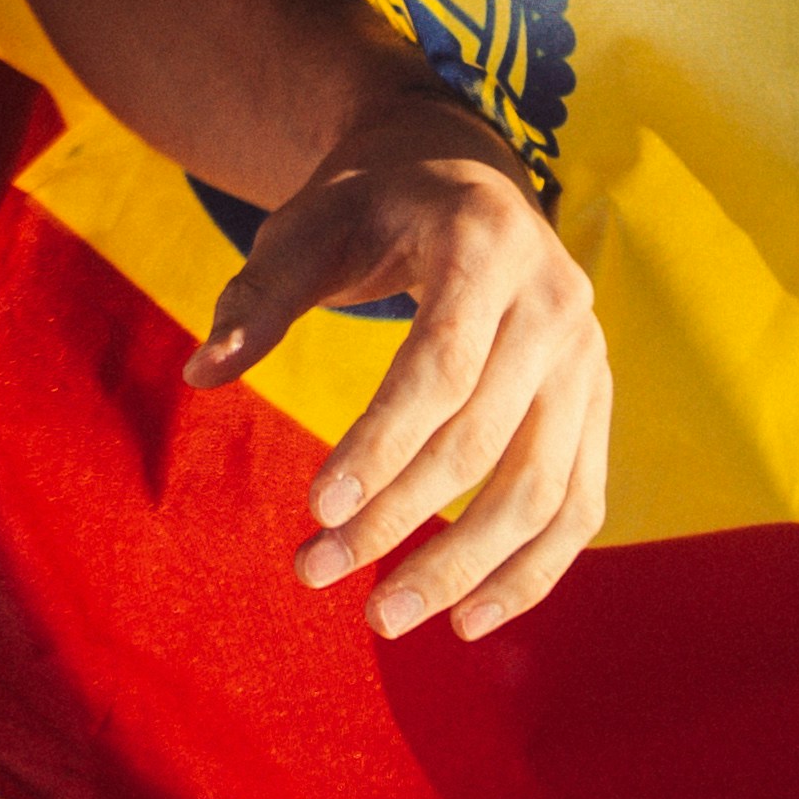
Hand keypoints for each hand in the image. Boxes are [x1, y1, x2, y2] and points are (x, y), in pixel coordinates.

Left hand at [185, 100, 610, 647]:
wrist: (462, 180)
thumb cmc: (372, 207)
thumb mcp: (308, 227)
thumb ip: (260, 297)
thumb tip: (201, 372)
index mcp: (487, 246)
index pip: (442, 365)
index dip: (382, 445)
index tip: (315, 509)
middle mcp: (558, 302)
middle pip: (488, 439)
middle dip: (401, 519)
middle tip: (315, 572)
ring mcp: (589, 360)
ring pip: (545, 489)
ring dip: (466, 567)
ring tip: (384, 617)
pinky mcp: (597, 405)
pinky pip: (580, 505)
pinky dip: (532, 572)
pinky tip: (467, 619)